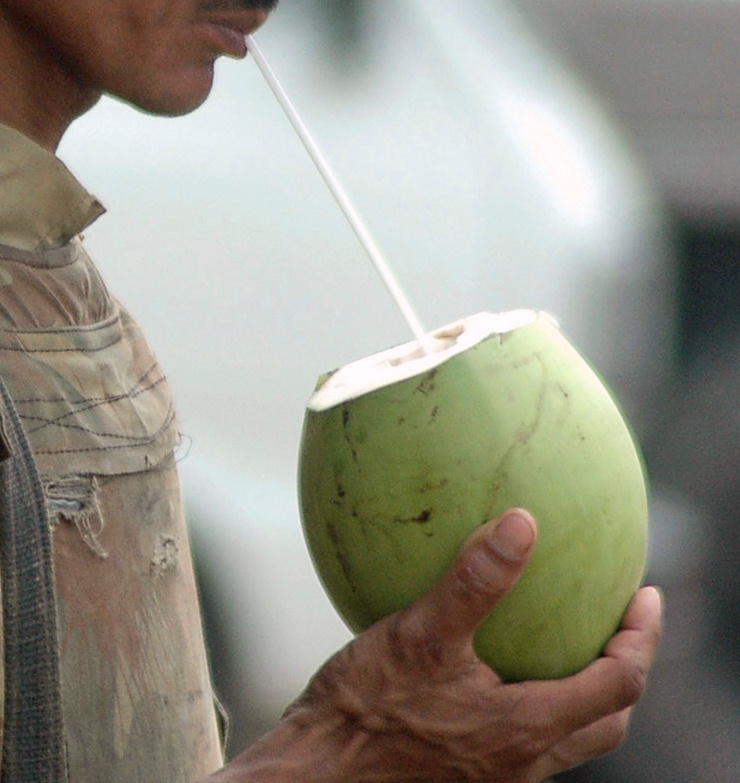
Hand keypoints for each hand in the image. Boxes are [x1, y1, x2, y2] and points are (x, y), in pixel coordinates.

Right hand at [214, 509, 661, 782]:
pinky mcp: (467, 769)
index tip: (646, 596)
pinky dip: (540, 695)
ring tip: (575, 639)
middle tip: (623, 621)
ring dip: (587, 688)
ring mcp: (495, 772)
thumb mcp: (418, 634)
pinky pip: (527, 734)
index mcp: (523, 730)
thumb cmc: (364, 711)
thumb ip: (473, 582)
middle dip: (625, 669)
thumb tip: (522, 525)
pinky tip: (501, 661)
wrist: (317, 774)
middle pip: (604, 720)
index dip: (641, 639)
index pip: (616, 686)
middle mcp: (520, 762)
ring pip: (569, 734)